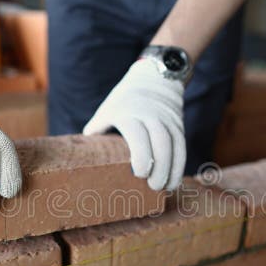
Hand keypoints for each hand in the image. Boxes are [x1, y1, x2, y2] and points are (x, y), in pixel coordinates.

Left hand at [83, 59, 185, 190]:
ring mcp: (167, 119)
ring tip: (165, 188)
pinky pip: (182, 146)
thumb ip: (98, 127)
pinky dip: (179, 164)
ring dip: (172, 169)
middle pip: (160, 142)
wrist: (155, 77)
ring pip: (174, 145)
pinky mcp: (178, 124)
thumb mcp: (108, 108)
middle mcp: (151, 115)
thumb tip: (84, 149)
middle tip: (153, 187)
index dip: (141, 156)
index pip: (138, 134)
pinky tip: (174, 180)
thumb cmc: (125, 99)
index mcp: (129, 112)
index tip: (139, 174)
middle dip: (159, 167)